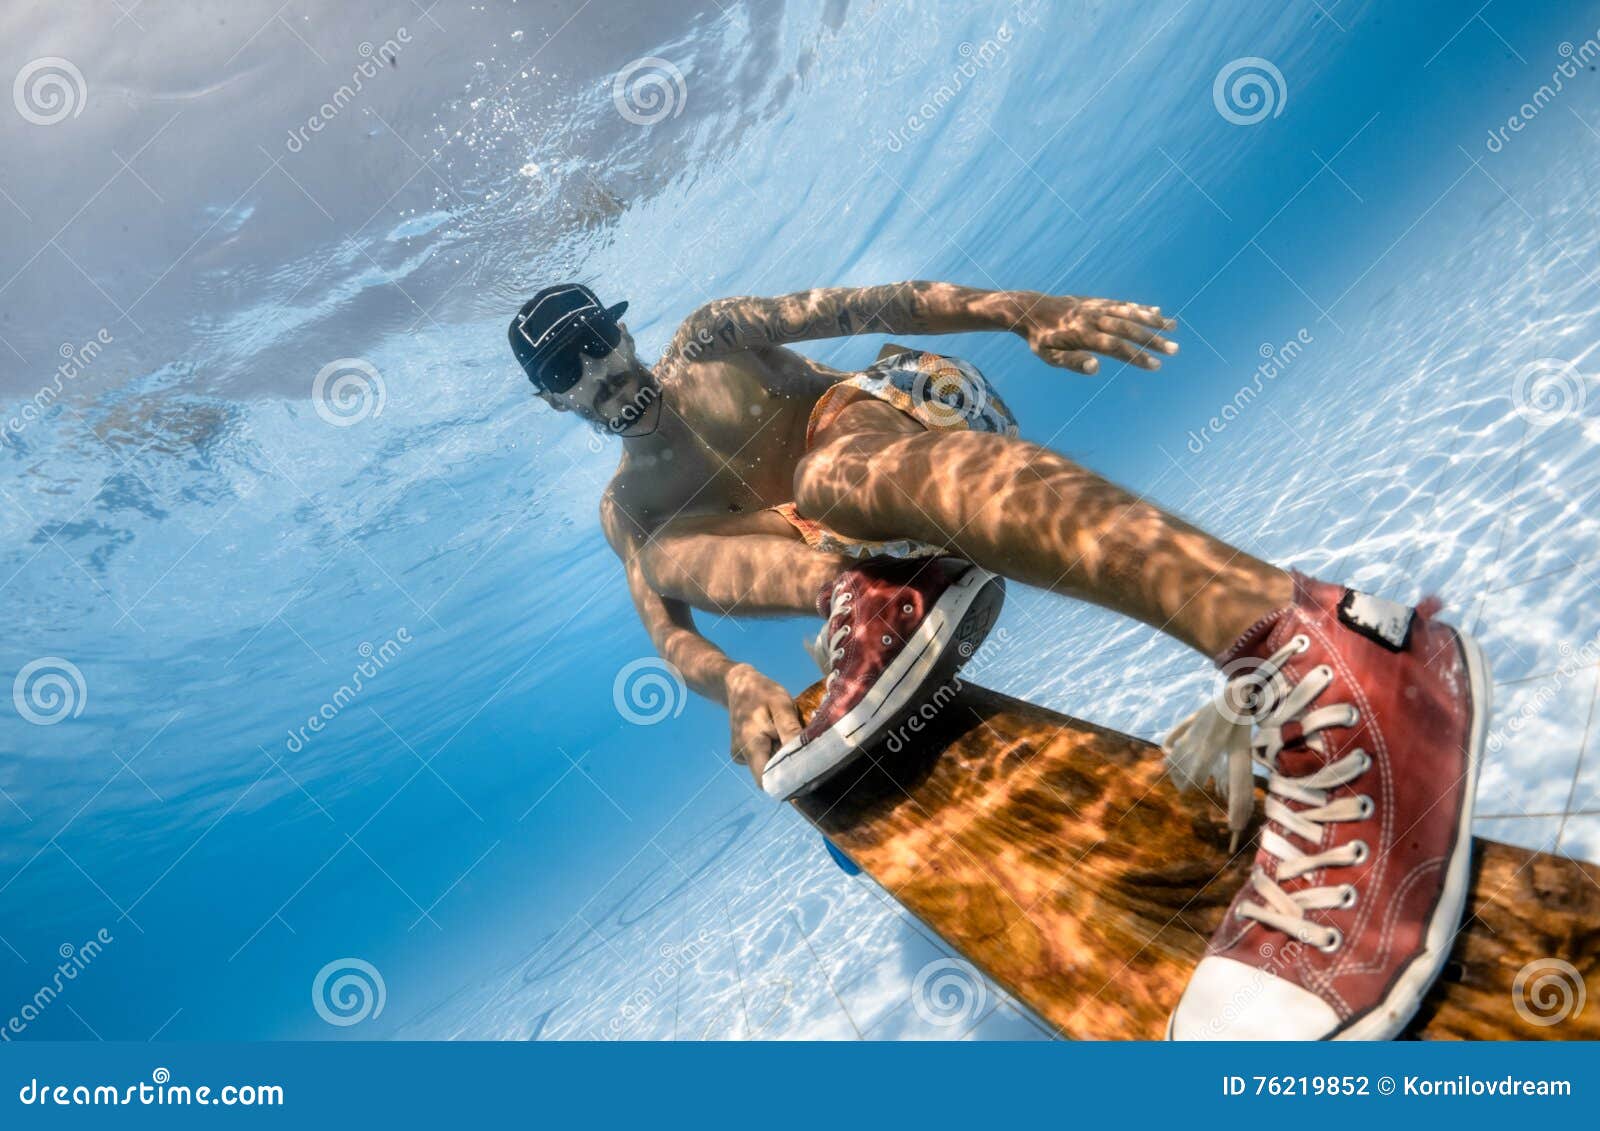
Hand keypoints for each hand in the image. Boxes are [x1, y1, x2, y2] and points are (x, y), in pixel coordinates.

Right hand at [725, 664, 802, 786]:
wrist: (737, 684)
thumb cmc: (762, 692)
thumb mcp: (781, 704)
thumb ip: (791, 729)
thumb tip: (805, 755)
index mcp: (751, 746)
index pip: (768, 781)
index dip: (788, 781)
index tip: (807, 771)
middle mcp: (742, 757)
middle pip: (771, 775)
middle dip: (789, 765)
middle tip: (804, 748)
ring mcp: (741, 756)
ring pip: (768, 767)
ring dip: (782, 756)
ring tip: (788, 736)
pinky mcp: (743, 753)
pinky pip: (764, 758)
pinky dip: (774, 751)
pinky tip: (777, 735)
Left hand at [1011, 293, 1177, 374]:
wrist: (1030, 309)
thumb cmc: (1040, 339)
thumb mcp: (1049, 355)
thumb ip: (1072, 362)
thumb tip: (1096, 368)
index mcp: (1083, 334)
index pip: (1116, 347)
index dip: (1137, 357)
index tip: (1156, 365)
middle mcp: (1093, 318)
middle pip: (1128, 329)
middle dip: (1153, 340)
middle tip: (1175, 350)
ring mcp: (1096, 307)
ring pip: (1129, 313)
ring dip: (1153, 320)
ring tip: (1174, 327)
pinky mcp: (1096, 302)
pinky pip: (1121, 304)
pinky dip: (1139, 308)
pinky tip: (1155, 310)